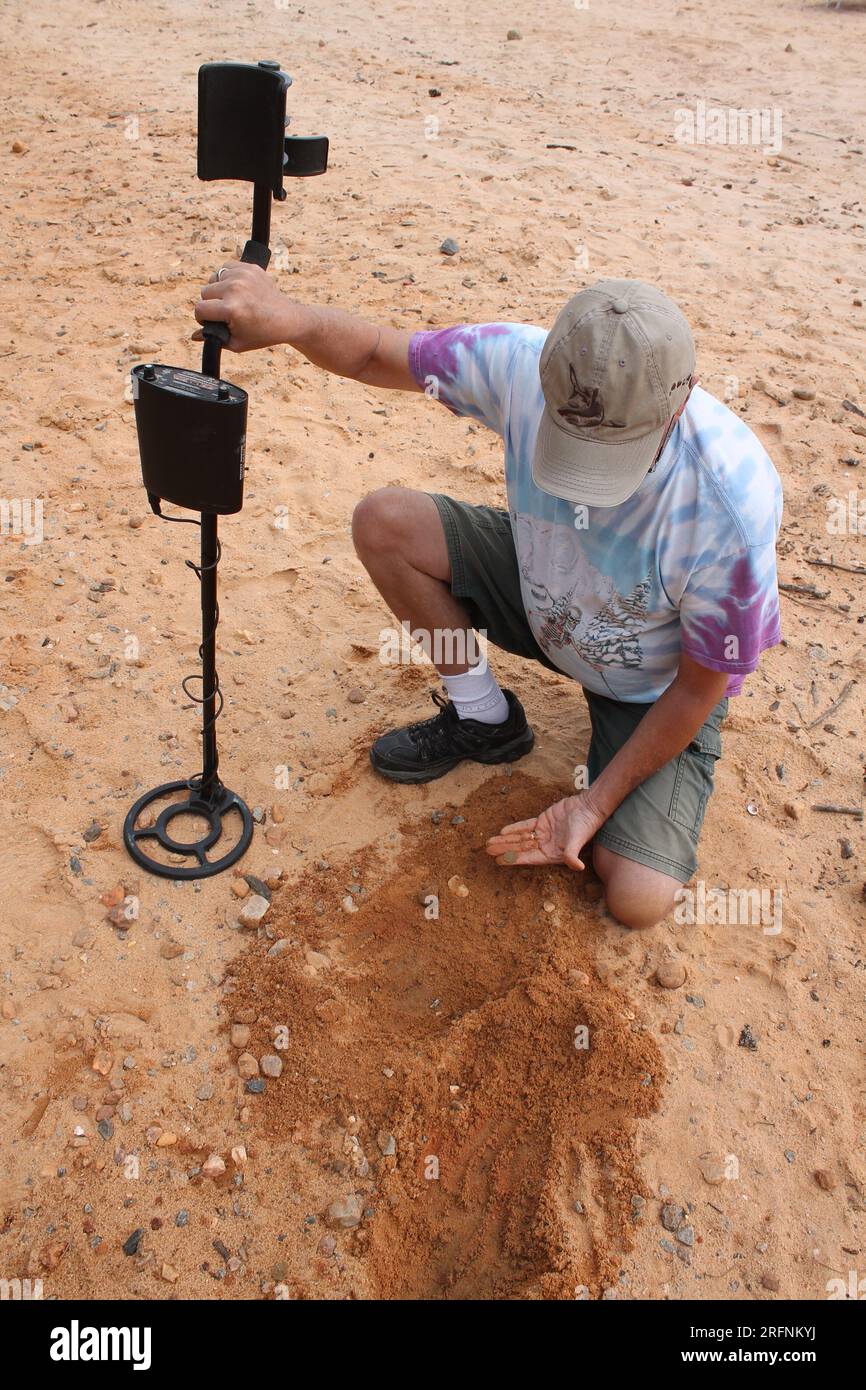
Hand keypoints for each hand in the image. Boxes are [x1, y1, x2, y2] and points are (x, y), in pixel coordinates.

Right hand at [192, 261, 302, 351]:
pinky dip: (228, 277)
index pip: (200, 309)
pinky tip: (238, 289)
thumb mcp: (236, 342)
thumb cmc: (261, 333)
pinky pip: (225, 267)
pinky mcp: (249, 267)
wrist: (287, 319)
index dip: (202, 318)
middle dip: (211, 304)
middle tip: (226, 312)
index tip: (211, 321)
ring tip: (233, 300)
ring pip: (213, 278)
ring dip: (219, 289)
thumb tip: (194, 336)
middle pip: (204, 292)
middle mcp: (235, 289)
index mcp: (232, 309)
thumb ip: (212, 339)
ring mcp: (243, 275)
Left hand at [485, 794, 604, 871]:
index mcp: (552, 854)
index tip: (499, 861)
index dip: (513, 859)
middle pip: (521, 848)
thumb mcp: (577, 841)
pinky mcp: (542, 821)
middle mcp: (546, 845)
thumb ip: (573, 854)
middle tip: (487, 850)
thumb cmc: (585, 826)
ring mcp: (543, 833)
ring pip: (520, 838)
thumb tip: (578, 867)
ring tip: (490, 842)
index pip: (528, 858)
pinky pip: (525, 826)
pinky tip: (502, 831)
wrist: (588, 807)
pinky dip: (514, 829)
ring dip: (506, 840)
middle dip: (504, 849)